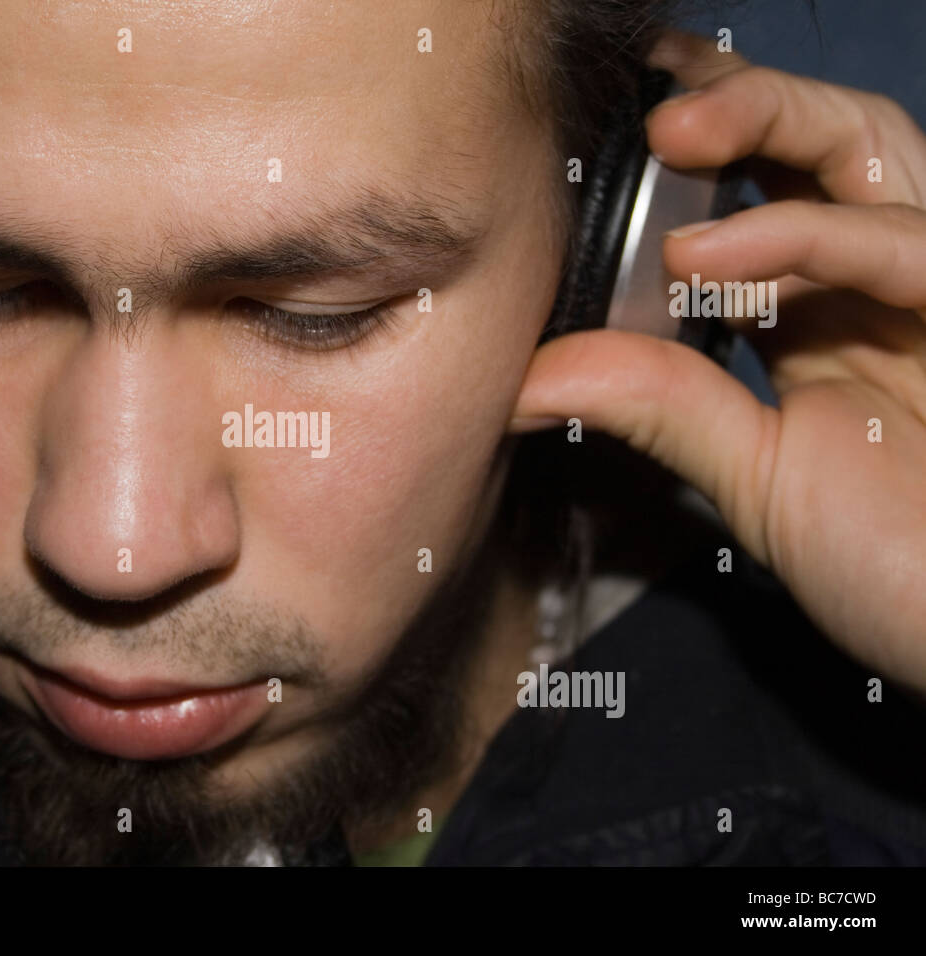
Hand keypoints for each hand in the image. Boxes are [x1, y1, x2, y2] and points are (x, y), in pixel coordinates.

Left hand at [508, 29, 925, 692]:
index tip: (618, 124)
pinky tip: (710, 254)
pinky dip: (805, 236)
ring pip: (874, 151)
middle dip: (741, 103)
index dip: (705, 142)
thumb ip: (660, 409)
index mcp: (828, 315)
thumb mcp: (752, 479)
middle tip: (652, 107)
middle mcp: (885, 288)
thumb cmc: (900, 566)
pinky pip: (906, 246)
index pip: (770, 191)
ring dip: (773, 124)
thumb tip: (525, 377)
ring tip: (673, 141)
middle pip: (826, 142)